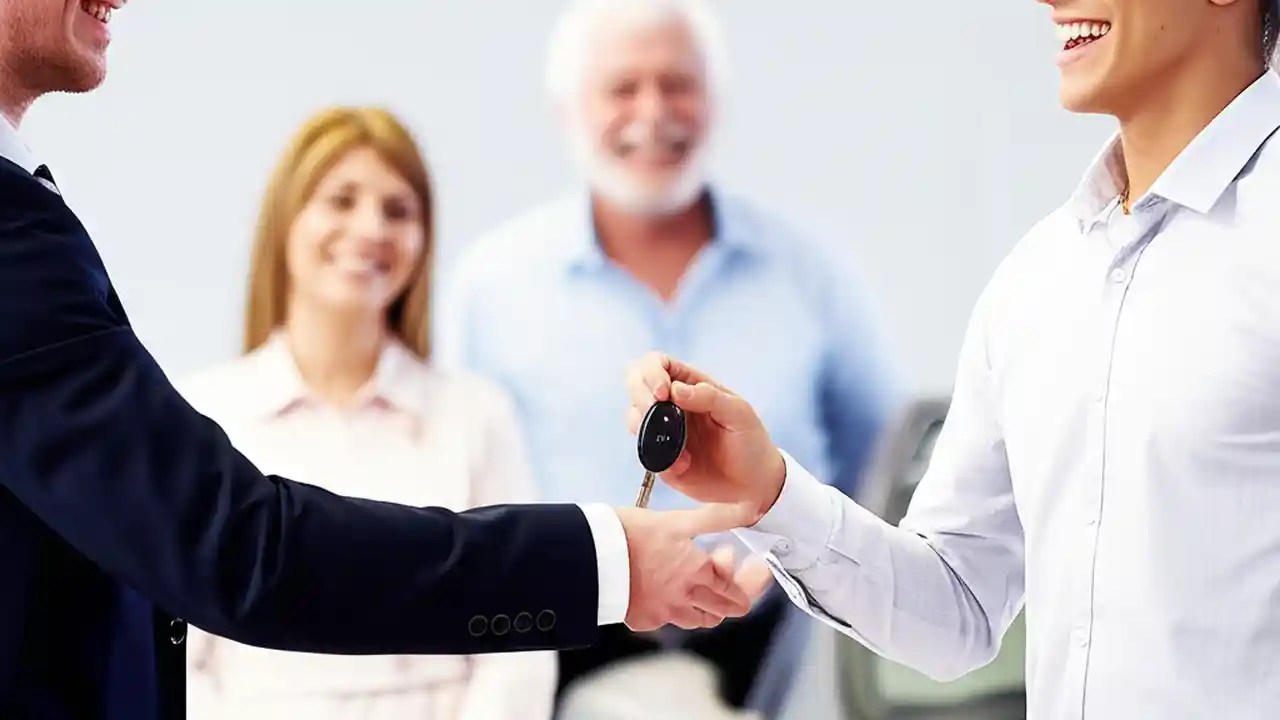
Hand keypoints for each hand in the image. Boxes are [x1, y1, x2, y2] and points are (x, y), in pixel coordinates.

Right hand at [617, 503, 769, 631]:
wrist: (590, 555)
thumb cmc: (630, 534)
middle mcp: (685, 599)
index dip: (752, 580)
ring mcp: (664, 613)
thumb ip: (717, 517)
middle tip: (729, 567)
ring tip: (702, 577)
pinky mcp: (643, 619)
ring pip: (700, 619)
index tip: (757, 567)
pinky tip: (672, 588)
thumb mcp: (678, 520)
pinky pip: (670, 620)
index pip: (738, 592)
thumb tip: (750, 510)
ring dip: (708, 601)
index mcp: (698, 575)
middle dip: (734, 591)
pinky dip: (678, 607)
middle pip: (724, 610)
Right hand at [626, 351, 786, 523]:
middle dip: (639, 394)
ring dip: (646, 427)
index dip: (652, 372)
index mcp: (692, 386)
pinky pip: (645, 451)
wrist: (753, 485)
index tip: (662, 392)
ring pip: (634, 416)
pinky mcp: (662, 456)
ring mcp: (664, 430)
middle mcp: (673, 404)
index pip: (658, 363)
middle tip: (654, 411)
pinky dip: (658, 457)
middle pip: (636, 384)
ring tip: (677, 446)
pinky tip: (682, 465)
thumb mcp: (739, 414)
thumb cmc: (751, 443)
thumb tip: (675, 389)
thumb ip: (710, 397)